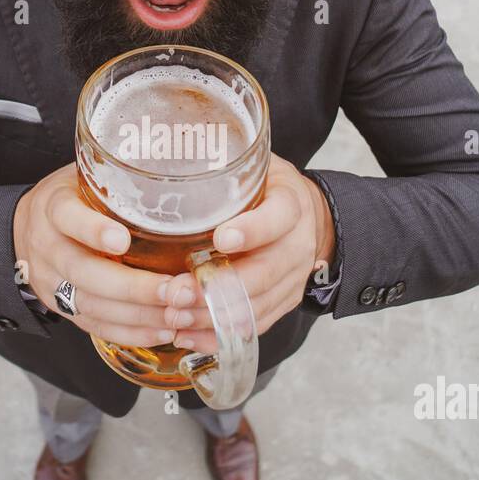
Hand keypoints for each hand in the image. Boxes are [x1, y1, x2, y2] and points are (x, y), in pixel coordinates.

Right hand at [12, 163, 176, 347]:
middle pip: (85, 273)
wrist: (24, 231)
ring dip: (141, 314)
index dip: (92, 229)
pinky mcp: (64, 309)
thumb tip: (183, 158)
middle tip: (179, 290)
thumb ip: (120, 176)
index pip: (67, 217)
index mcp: (53, 207)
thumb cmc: (73, 198)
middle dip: (135, 287)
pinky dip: (133, 332)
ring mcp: (52, 283)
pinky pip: (97, 326)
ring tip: (181, 313)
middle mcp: (48, 247)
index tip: (123, 240)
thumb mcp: (86, 176)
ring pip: (93, 306)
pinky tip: (165, 329)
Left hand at [161, 153, 335, 354]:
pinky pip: (253, 327)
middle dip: (217, 288)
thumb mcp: (256, 167)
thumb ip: (225, 164)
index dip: (252, 230)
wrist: (311, 220)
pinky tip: (187, 335)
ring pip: (256, 306)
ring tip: (173, 316)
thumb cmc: (267, 190)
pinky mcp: (283, 303)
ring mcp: (292, 279)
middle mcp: (297, 245)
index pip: (277, 218)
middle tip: (177, 293)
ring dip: (212, 317)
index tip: (220, 238)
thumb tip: (167, 144)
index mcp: (291, 205)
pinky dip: (219, 335)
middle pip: (263, 274)